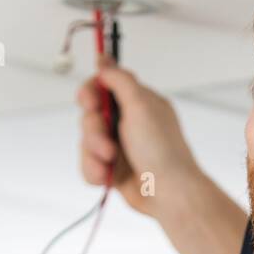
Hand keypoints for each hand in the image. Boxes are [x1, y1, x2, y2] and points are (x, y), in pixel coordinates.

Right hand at [76, 54, 200, 215]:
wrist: (167, 192)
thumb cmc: (160, 150)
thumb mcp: (141, 104)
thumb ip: (119, 79)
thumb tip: (104, 60)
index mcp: (138, 102)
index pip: (104, 86)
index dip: (91, 92)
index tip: (90, 102)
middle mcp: (128, 122)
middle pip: (90, 115)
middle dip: (93, 130)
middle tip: (107, 142)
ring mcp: (119, 146)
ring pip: (86, 142)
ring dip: (93, 153)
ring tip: (110, 162)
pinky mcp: (112, 169)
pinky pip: (88, 164)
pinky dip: (94, 170)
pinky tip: (107, 176)